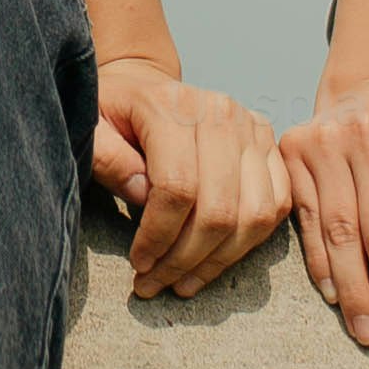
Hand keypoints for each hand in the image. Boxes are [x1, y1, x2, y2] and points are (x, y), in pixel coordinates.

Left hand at [90, 60, 285, 301]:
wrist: (144, 85)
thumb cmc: (114, 114)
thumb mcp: (91, 128)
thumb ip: (107, 159)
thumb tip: (144, 197)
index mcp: (173, 106)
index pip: (177, 187)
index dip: (157, 237)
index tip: (138, 263)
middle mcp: (221, 113)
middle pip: (219, 209)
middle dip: (185, 259)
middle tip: (156, 283)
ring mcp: (252, 128)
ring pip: (254, 215)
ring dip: (219, 261)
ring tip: (184, 282)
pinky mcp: (270, 145)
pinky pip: (276, 206)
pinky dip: (249, 243)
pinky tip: (214, 260)